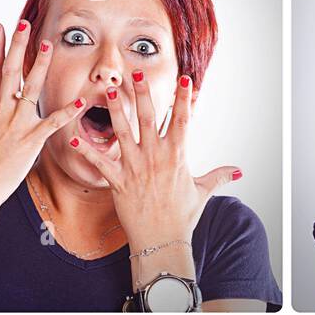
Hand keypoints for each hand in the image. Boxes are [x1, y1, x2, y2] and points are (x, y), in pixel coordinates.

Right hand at [0, 21, 84, 204]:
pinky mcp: (31, 141)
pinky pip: (52, 123)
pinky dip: (67, 112)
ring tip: (49, 45)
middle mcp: (1, 112)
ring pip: (29, 89)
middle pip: (9, 71)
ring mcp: (16, 125)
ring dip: (40, 66)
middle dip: (16, 46)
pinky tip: (82, 100)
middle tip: (23, 22)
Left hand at [68, 71, 240, 251]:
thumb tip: (238, 171)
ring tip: (110, 91)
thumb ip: (218, 177)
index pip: (183, 120)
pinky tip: (76, 137)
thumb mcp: (202, 192)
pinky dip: (87, 150)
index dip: (184, 99)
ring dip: (116, 111)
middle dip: (143, 94)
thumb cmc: (182, 217)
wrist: (162, 242)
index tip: (185, 79)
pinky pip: (100, 163)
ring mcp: (136, 168)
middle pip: (149, 118)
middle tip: (136, 73)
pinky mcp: (118, 181)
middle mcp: (156, 157)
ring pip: (123, 132)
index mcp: (177, 156)